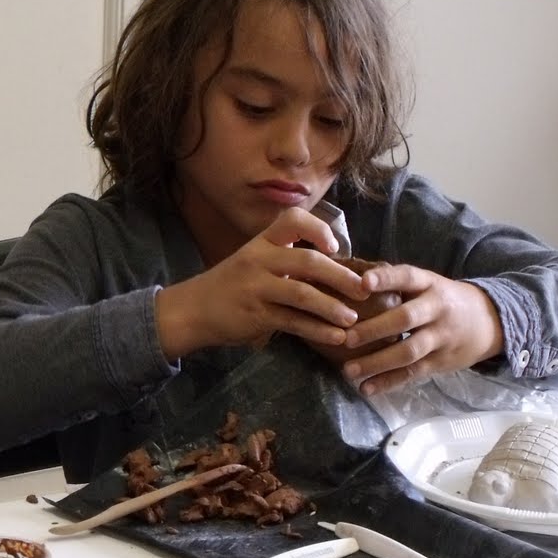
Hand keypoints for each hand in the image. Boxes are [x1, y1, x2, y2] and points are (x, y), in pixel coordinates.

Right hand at [155, 205, 365, 356]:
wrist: (192, 310)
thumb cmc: (231, 285)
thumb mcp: (254, 262)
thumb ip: (286, 260)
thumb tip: (337, 269)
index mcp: (262, 242)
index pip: (292, 220)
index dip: (318, 229)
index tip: (336, 246)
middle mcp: (258, 260)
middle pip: (306, 261)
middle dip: (340, 276)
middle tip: (364, 290)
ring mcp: (255, 288)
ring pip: (301, 294)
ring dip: (331, 307)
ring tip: (352, 320)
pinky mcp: (254, 315)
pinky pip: (292, 322)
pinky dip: (317, 330)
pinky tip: (334, 337)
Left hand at [339, 265, 504, 394]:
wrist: (490, 320)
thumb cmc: (441, 300)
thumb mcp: (427, 285)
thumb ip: (395, 284)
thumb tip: (348, 279)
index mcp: (429, 284)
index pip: (407, 276)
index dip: (386, 279)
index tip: (363, 283)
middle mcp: (437, 309)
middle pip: (406, 318)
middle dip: (375, 329)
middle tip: (347, 339)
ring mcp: (441, 337)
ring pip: (408, 351)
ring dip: (377, 362)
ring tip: (348, 371)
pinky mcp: (440, 361)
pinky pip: (412, 373)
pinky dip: (388, 382)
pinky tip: (366, 388)